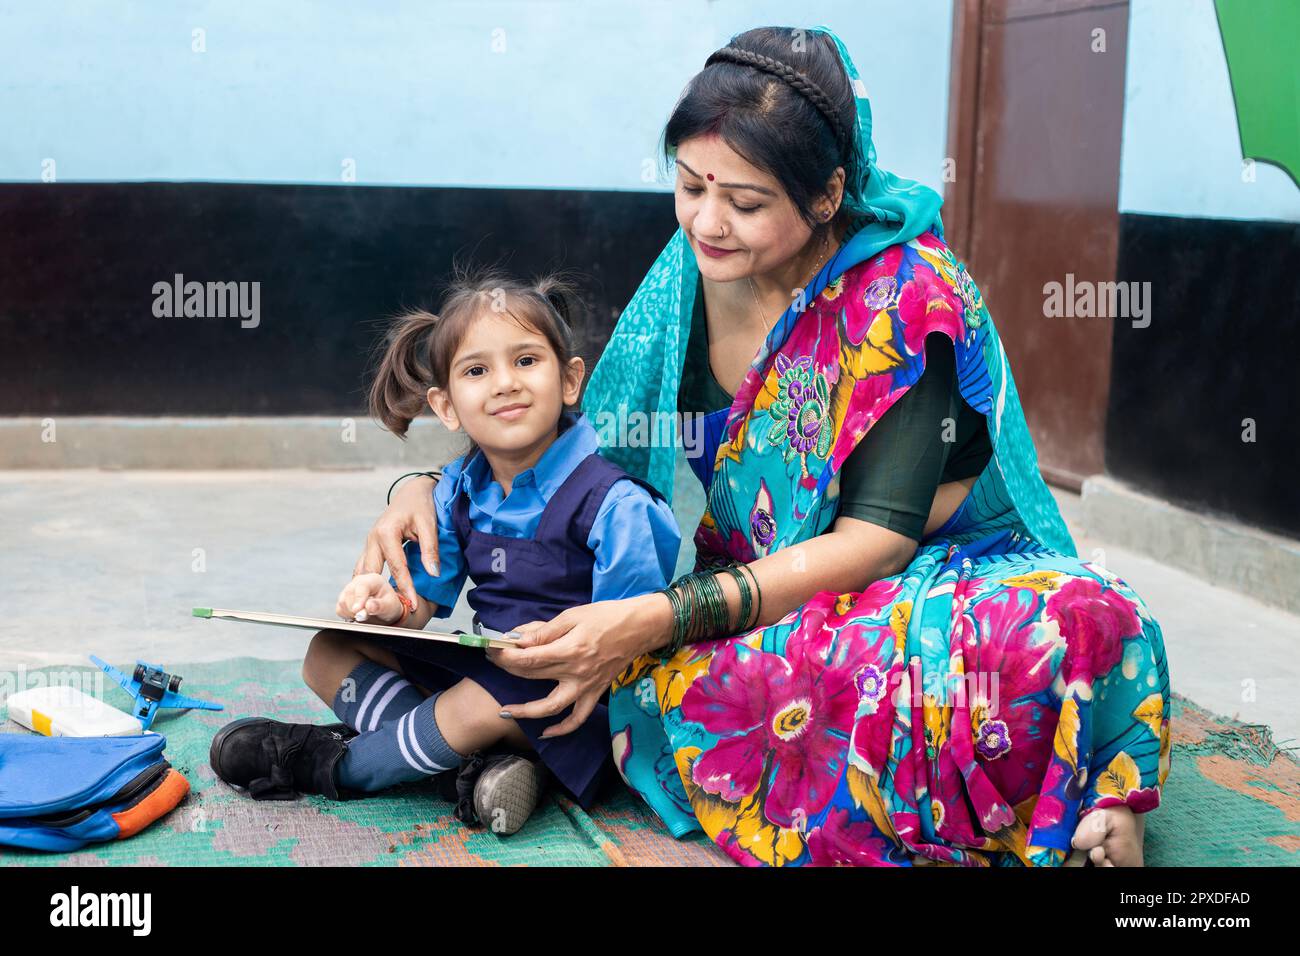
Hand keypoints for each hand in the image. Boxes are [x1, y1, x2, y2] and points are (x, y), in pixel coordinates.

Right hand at [337, 573, 405, 624]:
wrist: (384, 610)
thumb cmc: (388, 605)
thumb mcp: (390, 606)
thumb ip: (380, 606)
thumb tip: (368, 606)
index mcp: (373, 579)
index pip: (362, 586)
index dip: (359, 598)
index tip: (358, 610)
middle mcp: (359, 581)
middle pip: (349, 593)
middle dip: (355, 608)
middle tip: (365, 617)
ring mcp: (349, 589)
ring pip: (342, 602)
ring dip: (351, 613)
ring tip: (365, 615)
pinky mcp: (343, 599)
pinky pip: (339, 609)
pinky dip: (347, 616)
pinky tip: (357, 616)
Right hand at [355, 475, 438, 606]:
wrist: (412, 492)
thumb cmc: (421, 505)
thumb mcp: (429, 524)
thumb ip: (430, 549)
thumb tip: (433, 574)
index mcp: (386, 532)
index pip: (396, 567)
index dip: (405, 587)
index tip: (412, 605)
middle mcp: (372, 539)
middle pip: (370, 573)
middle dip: (373, 595)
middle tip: (380, 615)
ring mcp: (368, 543)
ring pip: (361, 572)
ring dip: (364, 591)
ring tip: (368, 613)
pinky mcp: (370, 547)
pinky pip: (363, 568)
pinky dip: (364, 584)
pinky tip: (367, 599)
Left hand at [485, 594, 670, 737]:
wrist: (640, 627)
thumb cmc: (607, 616)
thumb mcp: (572, 616)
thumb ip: (544, 631)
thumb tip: (517, 639)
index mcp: (569, 650)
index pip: (528, 658)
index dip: (506, 655)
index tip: (492, 649)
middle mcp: (576, 673)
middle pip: (533, 676)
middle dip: (508, 669)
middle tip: (494, 660)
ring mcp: (586, 687)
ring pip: (551, 707)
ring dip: (527, 711)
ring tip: (507, 710)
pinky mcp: (595, 693)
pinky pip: (578, 718)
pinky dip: (562, 729)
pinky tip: (546, 732)